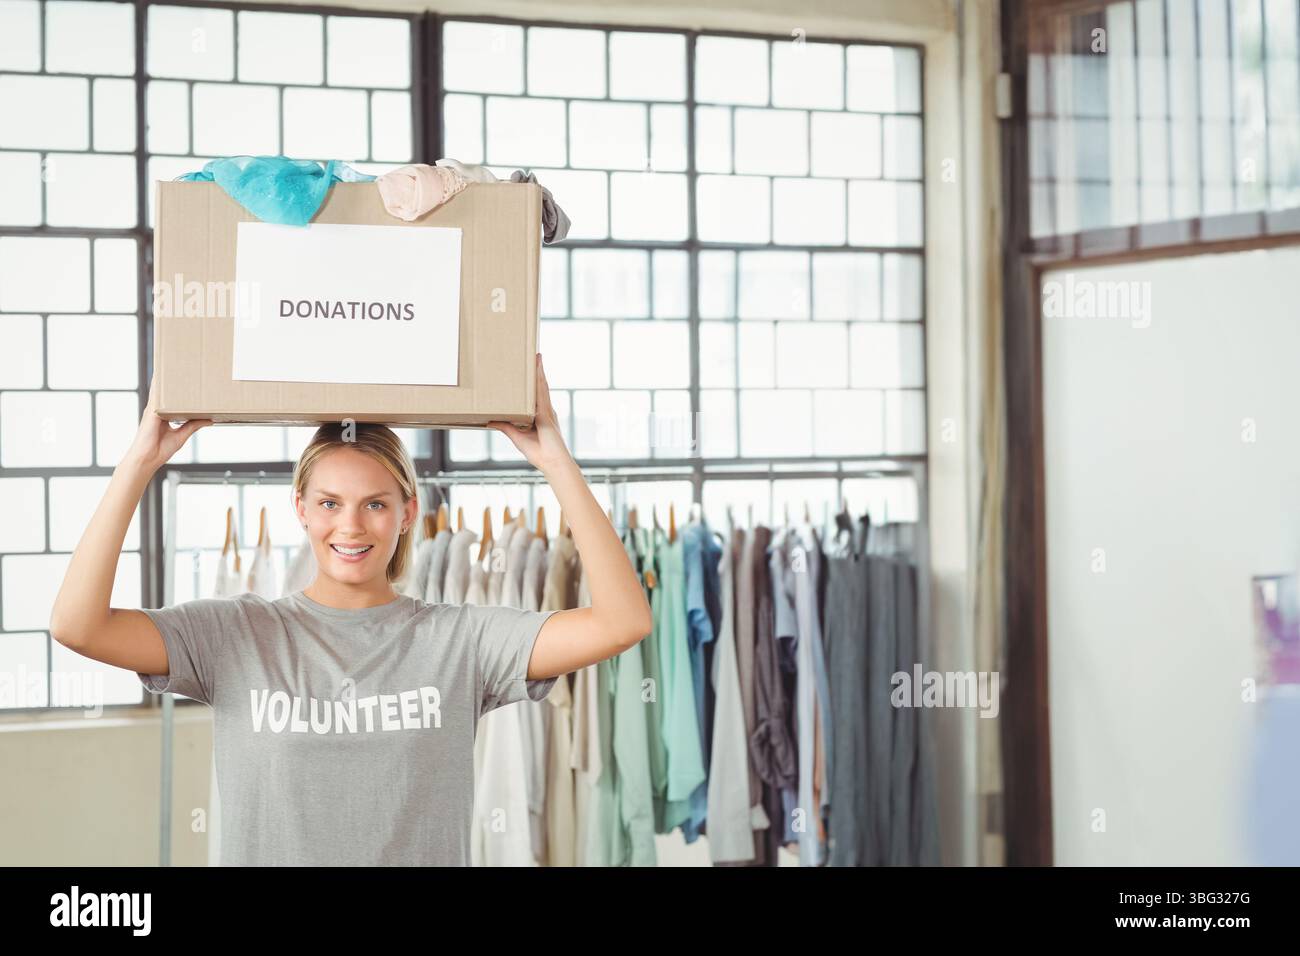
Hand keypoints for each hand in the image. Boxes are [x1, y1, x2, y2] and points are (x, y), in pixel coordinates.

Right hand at [125, 369, 212, 471]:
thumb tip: (209, 419)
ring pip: (160, 389)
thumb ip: (193, 425)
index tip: (187, 378)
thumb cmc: (160, 449)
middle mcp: (157, 409)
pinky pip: (155, 394)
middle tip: (183, 365)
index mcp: (164, 415)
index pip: (172, 398)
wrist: (146, 459)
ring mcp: (152, 409)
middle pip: (166, 391)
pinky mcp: (150, 410)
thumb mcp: (182, 435)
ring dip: (165, 377)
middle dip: (173, 379)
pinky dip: (158, 384)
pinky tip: (162, 374)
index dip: (179, 389)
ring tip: (173, 363)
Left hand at [489, 353, 572, 471]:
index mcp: (541, 416)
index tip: (531, 370)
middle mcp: (546, 411)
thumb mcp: (516, 437)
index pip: (536, 396)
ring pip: (542, 386)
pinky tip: (537, 370)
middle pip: (541, 387)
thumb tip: (490, 421)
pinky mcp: (546, 413)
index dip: (535, 382)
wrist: (552, 462)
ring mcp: (547, 411)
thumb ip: (506, 427)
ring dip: (539, 371)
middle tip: (535, 356)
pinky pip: (542, 393)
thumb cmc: (539, 453)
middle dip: (538, 371)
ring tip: (536, 356)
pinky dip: (539, 380)